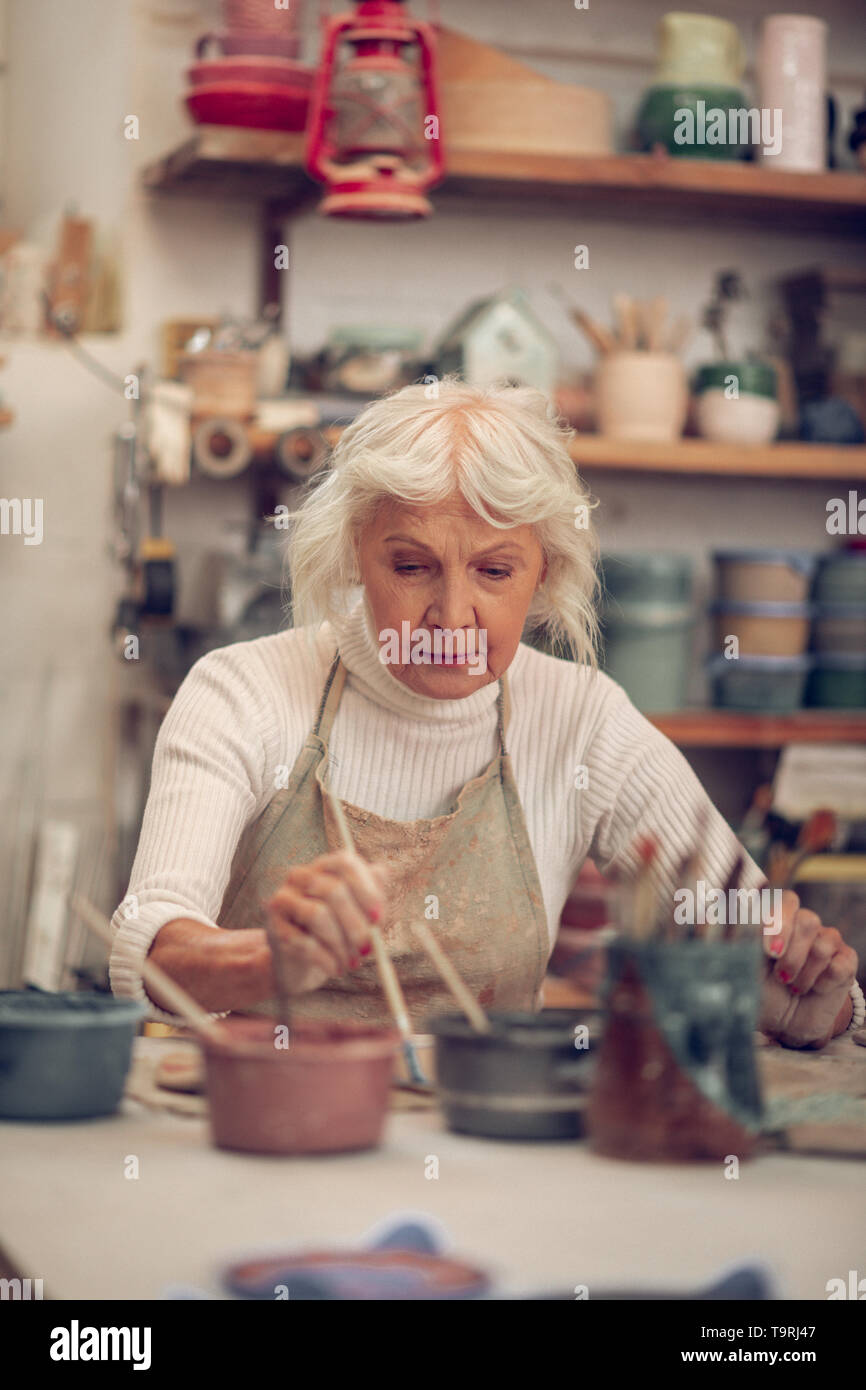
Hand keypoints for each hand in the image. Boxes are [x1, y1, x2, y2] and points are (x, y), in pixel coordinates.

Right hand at [265, 851, 389, 996]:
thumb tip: (382, 873)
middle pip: (333, 890)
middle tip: (368, 948)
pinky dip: (325, 959)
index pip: (345, 863)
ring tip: (351, 963)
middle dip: (356, 924)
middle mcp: (300, 876)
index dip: (365, 889)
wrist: (302, 964)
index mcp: (324, 866)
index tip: (379, 918)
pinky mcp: (274, 928)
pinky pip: (303, 941)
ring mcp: (283, 900)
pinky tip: (335, 969)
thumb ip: (373, 894)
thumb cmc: (339, 933)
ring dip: (340, 944)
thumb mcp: (361, 914)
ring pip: (317, 914)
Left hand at [757, 890, 856, 1048]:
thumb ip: (742, 942)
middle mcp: (804, 926)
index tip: (769, 952)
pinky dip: (824, 982)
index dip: (780, 922)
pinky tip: (814, 989)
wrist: (781, 1022)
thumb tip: (733, 919)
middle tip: (781, 977)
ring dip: (806, 973)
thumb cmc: (759, 990)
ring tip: (793, 987)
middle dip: (793, 954)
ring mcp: (827, 941)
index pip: (787, 901)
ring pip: (825, 943)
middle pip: (808, 920)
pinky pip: (841, 964)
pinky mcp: (845, 961)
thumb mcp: (744, 967)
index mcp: (778, 920)